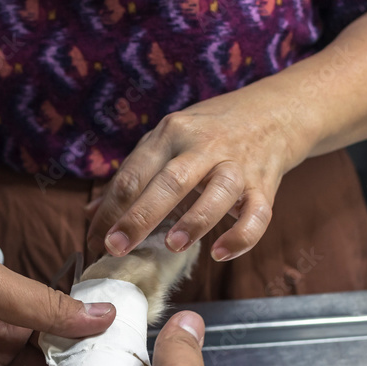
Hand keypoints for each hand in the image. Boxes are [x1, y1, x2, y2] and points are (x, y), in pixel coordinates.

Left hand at [87, 86, 309, 261]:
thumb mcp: (167, 142)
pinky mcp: (265, 184)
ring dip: (194, 221)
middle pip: (169, 181)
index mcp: (171, 134)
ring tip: (172, 246)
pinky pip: (257, 214)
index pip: (133, 174)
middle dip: (139, 217)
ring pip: (218, 193)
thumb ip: (133, 177)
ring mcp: (237, 165)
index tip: (95, 240)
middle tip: (116, 248)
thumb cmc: (209, 133)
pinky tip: (221, 253)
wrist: (274, 112)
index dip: (110, 210)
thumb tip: (92, 214)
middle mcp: (203, 146)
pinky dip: (241, 236)